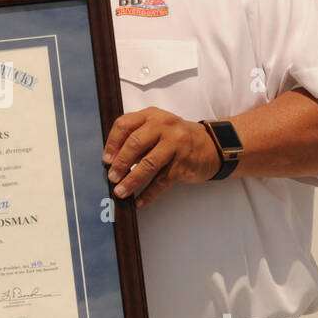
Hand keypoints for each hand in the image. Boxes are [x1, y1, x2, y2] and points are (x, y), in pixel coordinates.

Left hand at [102, 107, 220, 207]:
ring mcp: (176, 144)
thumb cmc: (175, 139)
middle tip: (111, 177)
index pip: (125, 124)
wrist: (211, 145)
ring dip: (132, 180)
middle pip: (136, 143)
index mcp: (151, 115)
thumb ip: (136, 138)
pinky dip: (149, 193)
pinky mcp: (184, 163)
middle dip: (121, 163)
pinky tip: (139, 202)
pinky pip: (162, 181)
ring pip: (149, 164)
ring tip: (121, 192)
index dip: (112, 143)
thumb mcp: (156, 129)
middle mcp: (164, 126)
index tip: (106, 159)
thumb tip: (112, 161)